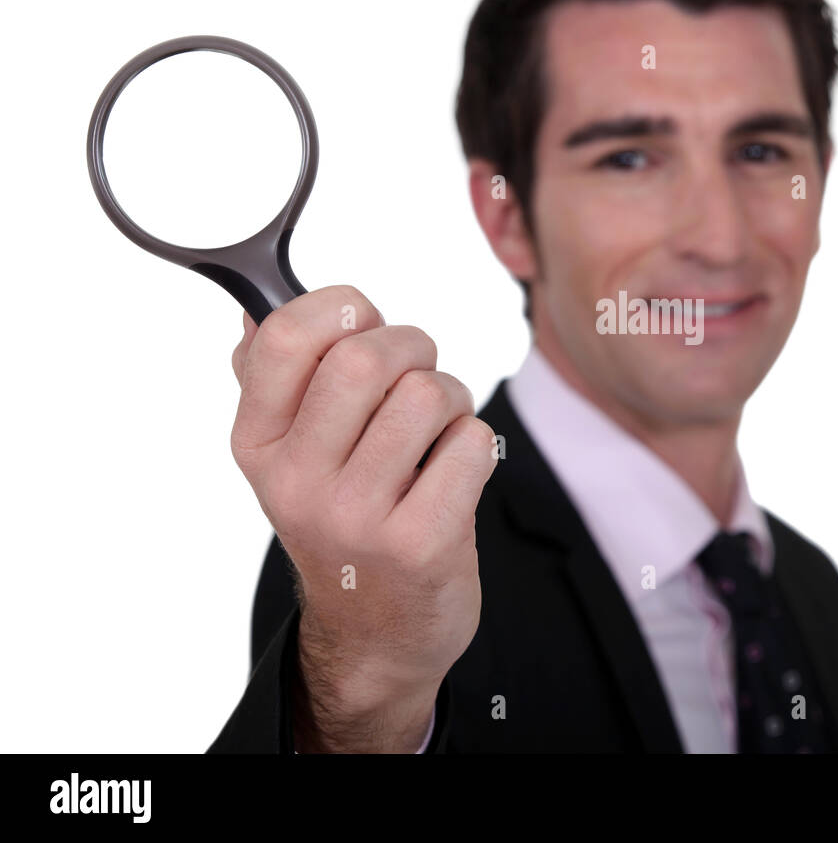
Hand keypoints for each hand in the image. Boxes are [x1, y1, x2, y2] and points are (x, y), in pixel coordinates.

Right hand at [229, 285, 495, 751]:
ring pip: (428, 395)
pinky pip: (472, 443)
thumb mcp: (289, 458)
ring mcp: (357, 517)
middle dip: (412, 346)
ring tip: (439, 431)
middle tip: (420, 373)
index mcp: (257, 445)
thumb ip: (272, 383)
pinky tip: (453, 475)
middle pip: (365, 357)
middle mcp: (296, 482)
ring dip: (452, 398)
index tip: (362, 323)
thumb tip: (257, 313)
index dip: (340, 308)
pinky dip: (476, 445)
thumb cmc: (344, 521)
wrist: (375, 633)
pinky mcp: (420, 543)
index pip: (283, 338)